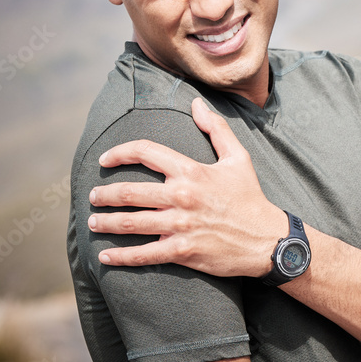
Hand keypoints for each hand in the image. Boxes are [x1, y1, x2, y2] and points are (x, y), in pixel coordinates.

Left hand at [88, 97, 288, 276]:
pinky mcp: (182, 251)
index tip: (104, 160)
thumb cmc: (250, 197)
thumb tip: (196, 104)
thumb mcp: (238, 158)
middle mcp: (182, 196)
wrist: (267, 238)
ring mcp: (180, 225)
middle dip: (104, 194)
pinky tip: (105, 256)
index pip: (145, 152)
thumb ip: (216, 128)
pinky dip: (121, 257)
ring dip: (106, 222)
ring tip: (94, 222)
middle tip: (93, 197)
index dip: (120, 153)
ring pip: (131, 222)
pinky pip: (144, 254)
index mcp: (191, 171)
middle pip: (129, 191)